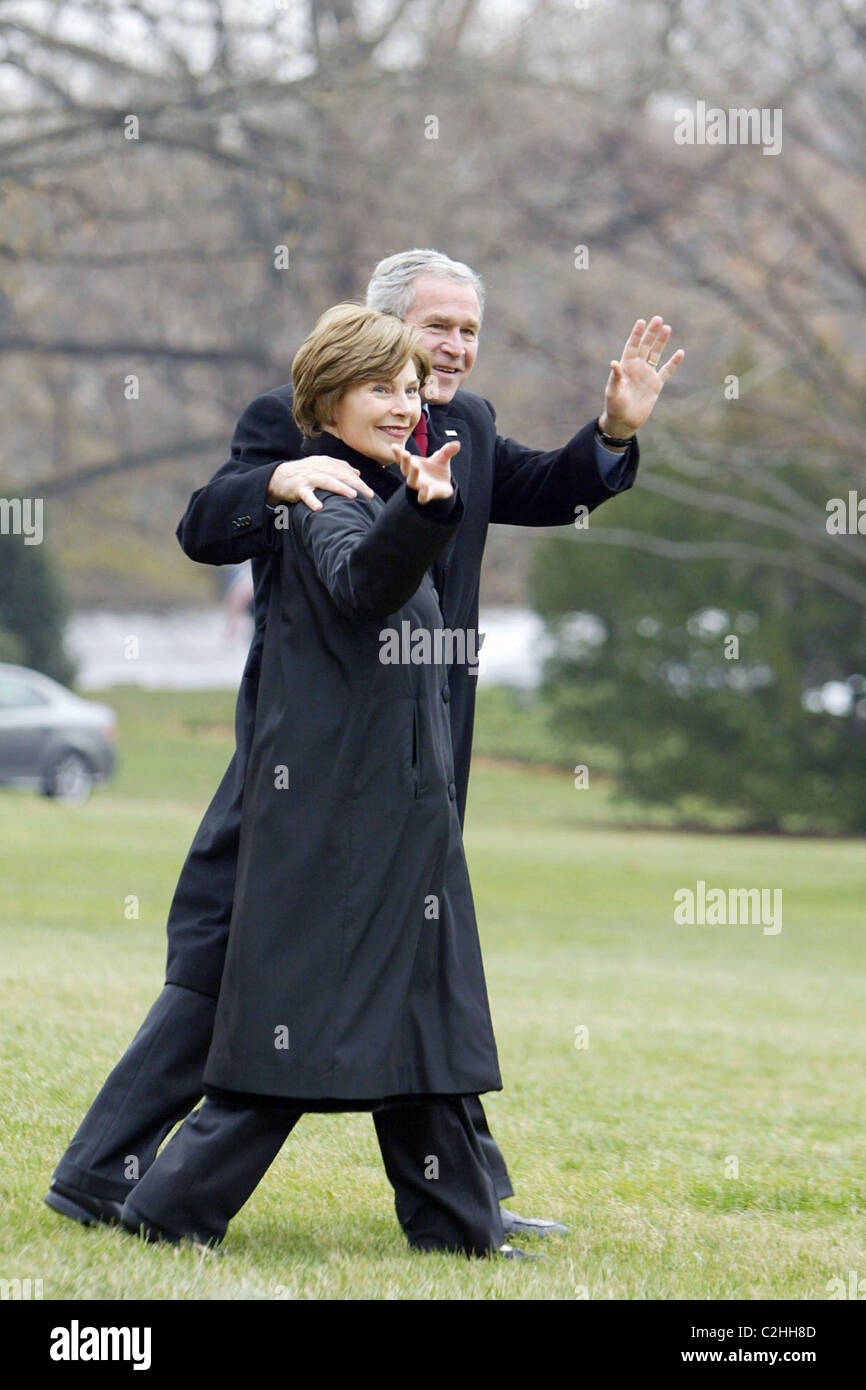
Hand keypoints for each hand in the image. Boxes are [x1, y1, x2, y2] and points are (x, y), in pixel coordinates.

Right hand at [266, 456, 375, 510]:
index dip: (358, 480)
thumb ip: (339, 468)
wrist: (279, 476)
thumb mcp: (322, 467)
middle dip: (356, 484)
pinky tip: (319, 507)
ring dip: (340, 488)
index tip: (370, 491)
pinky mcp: (298, 487)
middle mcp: (318, 468)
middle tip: (369, 494)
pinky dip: (312, 500)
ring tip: (352, 496)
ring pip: (326, 481)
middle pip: (340, 474)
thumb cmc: (305, 474)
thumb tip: (357, 473)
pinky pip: (306, 494)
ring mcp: (308, 477)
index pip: (345, 470)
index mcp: (325, 463)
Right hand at [391, 440, 459, 504]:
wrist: (443, 485)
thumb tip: (457, 444)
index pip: (402, 459)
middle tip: (405, 454)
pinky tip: (424, 490)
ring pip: (411, 481)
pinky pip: (422, 497)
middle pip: (405, 469)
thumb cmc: (436, 469)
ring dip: (413, 474)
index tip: (393, 446)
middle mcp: (413, 475)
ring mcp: (419, 485)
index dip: (397, 453)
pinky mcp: (427, 495)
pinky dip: (422, 495)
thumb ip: (447, 451)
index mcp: (413, 464)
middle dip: (404, 461)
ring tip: (415, 466)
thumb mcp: (442, 458)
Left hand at [600, 316, 684, 438]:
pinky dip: (673, 362)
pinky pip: (666, 371)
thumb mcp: (613, 392)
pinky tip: (680, 352)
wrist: (624, 421)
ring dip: (661, 342)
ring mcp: (647, 375)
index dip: (636, 334)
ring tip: (667, 328)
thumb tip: (613, 363)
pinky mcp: (656, 385)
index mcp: (625, 366)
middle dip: (651, 333)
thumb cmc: (614, 406)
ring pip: (656, 354)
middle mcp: (637, 368)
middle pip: (645, 346)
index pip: (631, 346)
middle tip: (658, 319)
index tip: (642, 321)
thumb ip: (615, 378)